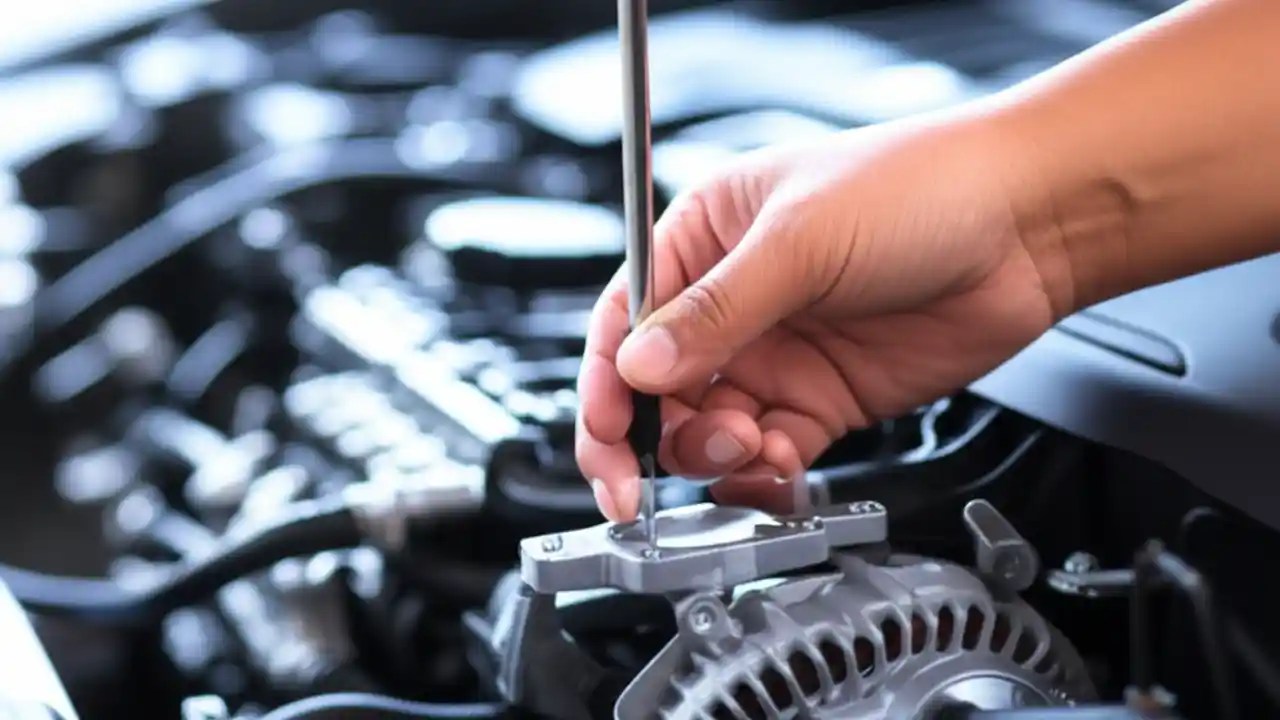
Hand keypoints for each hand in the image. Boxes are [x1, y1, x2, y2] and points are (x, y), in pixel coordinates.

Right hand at [577, 111, 1062, 520]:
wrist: (1028, 223)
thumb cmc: (920, 186)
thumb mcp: (803, 239)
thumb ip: (717, 311)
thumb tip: (638, 365)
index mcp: (706, 238)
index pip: (624, 319)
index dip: (606, 383)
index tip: (609, 437)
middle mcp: (732, 301)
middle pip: (656, 388)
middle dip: (656, 433)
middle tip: (665, 468)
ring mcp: (777, 353)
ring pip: (709, 428)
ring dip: (714, 453)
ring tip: (749, 442)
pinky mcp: (822, 399)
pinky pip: (771, 452)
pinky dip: (765, 472)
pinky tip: (781, 463)